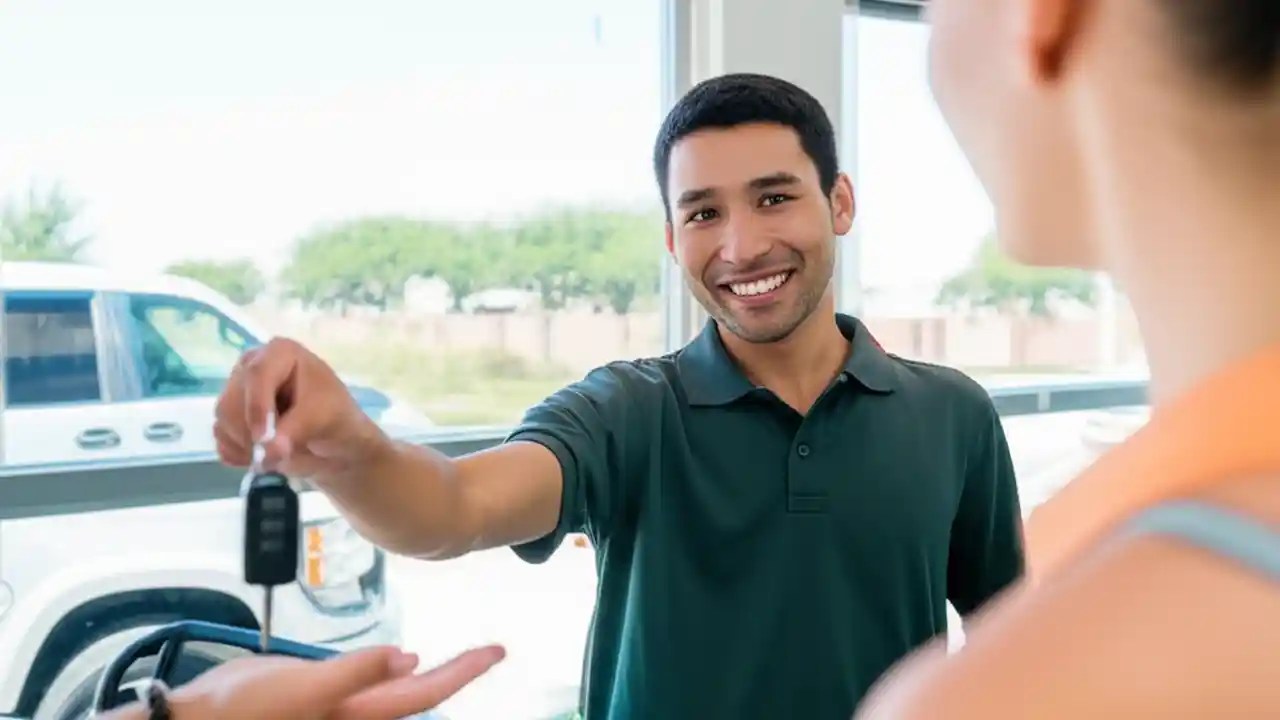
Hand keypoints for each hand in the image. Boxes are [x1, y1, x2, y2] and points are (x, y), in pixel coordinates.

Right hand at [150, 645, 503, 719]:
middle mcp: (355, 714)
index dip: (464, 670)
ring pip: (399, 696)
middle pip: (420, 695)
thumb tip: (407, 659)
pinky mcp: (320, 699)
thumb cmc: (243, 709)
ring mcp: (339, 709)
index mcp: (358, 713)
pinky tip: (400, 664)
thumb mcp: (303, 687)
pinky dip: (392, 676)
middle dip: (457, 672)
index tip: (496, 649)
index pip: (426, 693)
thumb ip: (356, 671)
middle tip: (490, 649)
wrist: (193, 718)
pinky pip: (371, 690)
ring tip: (459, 660)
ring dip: (430, 678)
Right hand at [215, 338, 387, 480]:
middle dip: (252, 433)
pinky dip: (239, 453)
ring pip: (223, 420)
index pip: (257, 374)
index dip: (257, 407)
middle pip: (232, 400)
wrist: (331, 442)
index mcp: (279, 353)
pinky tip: (263, 456)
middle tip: (278, 454)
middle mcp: (251, 366)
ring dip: (247, 445)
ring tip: (278, 453)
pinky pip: (220, 436)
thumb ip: (294, 431)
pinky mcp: (230, 416)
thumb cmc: (333, 417)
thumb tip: (266, 451)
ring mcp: (237, 390)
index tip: (263, 439)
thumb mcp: (322, 418)